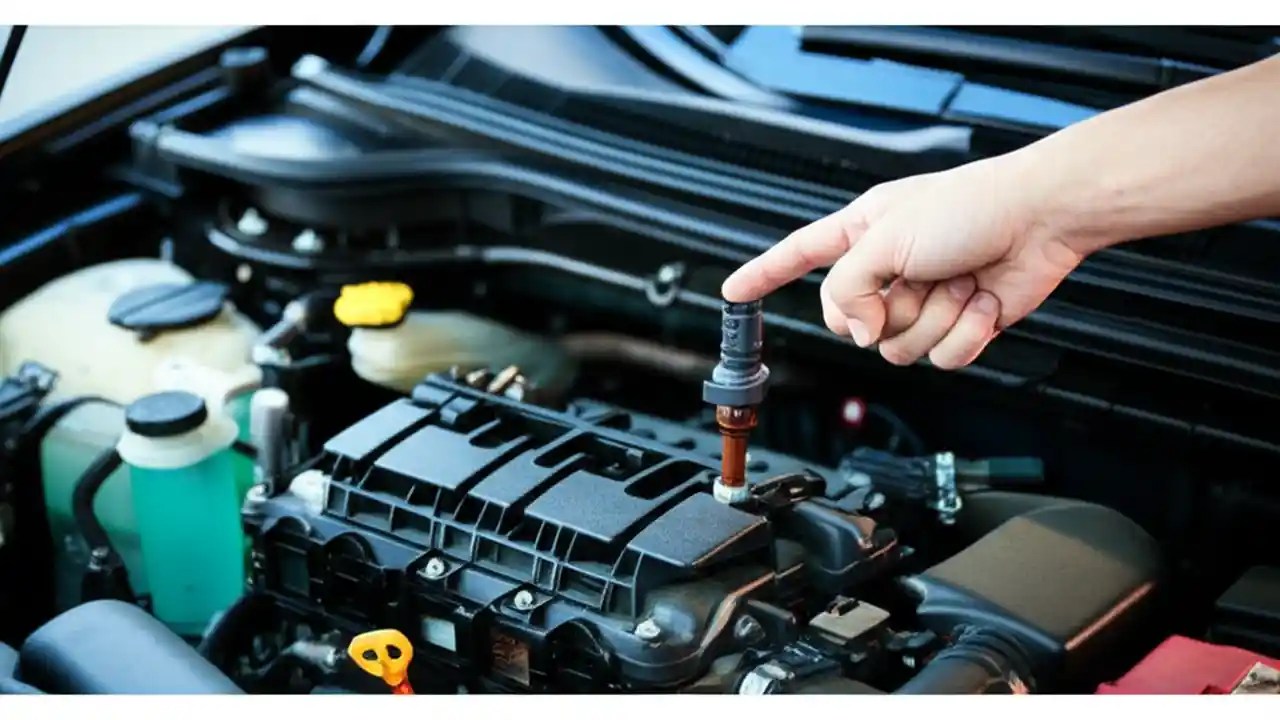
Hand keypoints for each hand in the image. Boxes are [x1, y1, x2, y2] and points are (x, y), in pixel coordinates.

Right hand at [720, 153, 1089, 369]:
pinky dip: (965, 334)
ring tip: (960, 283)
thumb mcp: (885, 237)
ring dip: (935, 318)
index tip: (733, 292)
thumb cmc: (971, 206)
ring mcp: (923, 299)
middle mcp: (888, 268)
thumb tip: (855, 331)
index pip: (797, 255)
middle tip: (917, 280)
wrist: (1042, 219)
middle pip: (852, 323)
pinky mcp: (958, 324)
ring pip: (899, 348)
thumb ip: (847, 287)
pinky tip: (982, 303)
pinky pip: (941, 358)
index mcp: (862, 232)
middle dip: (890, 310)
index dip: (762, 274)